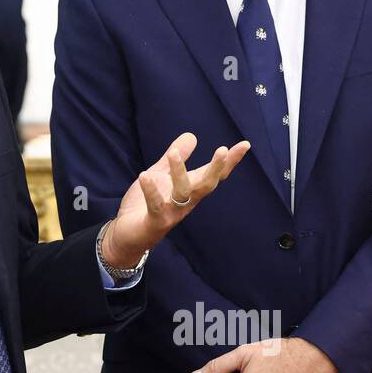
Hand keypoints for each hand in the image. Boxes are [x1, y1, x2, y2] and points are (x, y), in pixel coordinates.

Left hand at [100, 132, 249, 268]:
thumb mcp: (161, 175)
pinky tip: (144, 175)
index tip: (245, 144)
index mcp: (190, 189)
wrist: (126, 237)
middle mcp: (186, 202)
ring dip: (179, 172)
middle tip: (223, 149)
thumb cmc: (144, 205)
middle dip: (216, 168)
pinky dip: (151, 191)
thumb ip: (176, 158)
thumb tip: (192, 135)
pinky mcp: (155, 221)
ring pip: (183, 193)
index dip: (230, 161)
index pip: (214, 174)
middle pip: (206, 185)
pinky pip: (155, 205)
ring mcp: (172, 213)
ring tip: (173, 153)